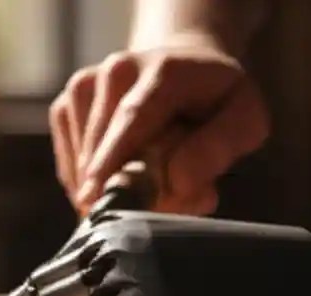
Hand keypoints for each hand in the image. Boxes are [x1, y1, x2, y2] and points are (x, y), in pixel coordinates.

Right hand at [49, 35, 269, 215]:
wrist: (181, 68)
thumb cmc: (216, 101)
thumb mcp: (246, 120)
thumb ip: (220, 148)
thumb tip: (176, 181)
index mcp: (165, 70)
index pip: (133, 118)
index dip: (114, 160)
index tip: (97, 198)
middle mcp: (117, 71)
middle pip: (104, 147)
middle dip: (122, 190)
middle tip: (155, 212)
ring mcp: (84, 88)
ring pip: (82, 163)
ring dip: (110, 191)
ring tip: (146, 187)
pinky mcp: (65, 109)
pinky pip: (70, 167)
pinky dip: (92, 186)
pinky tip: (120, 178)